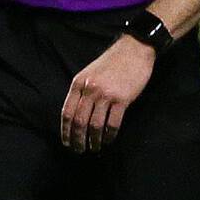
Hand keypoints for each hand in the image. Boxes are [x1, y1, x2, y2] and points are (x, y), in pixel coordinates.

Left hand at [61, 36, 155, 152]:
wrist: (134, 49)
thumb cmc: (112, 63)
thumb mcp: (90, 73)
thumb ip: (82, 91)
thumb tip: (75, 115)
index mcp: (78, 83)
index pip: (67, 112)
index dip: (66, 130)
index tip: (67, 142)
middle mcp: (90, 90)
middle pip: (79, 121)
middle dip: (77, 139)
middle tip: (79, 150)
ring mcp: (106, 95)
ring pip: (95, 125)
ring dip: (93, 140)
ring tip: (94, 148)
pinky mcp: (122, 99)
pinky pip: (112, 124)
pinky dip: (109, 135)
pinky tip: (108, 140)